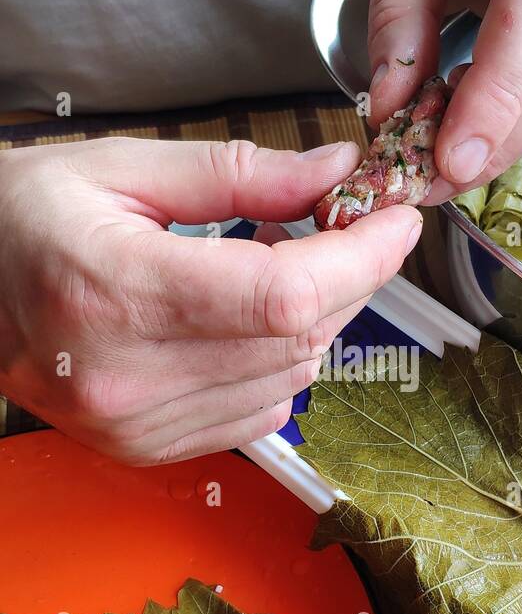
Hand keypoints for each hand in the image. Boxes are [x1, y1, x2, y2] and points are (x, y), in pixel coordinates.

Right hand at [0, 136, 420, 462]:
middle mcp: (126, 376)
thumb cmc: (26, 219)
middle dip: (345, 278)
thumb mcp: (122, 167)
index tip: (393, 221)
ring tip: (277, 268)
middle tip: (339, 228)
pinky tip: (244, 323)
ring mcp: (135, 423)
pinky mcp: (144, 446)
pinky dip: (277, 365)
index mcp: (116, 290)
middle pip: (299, 338)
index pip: (285, 295)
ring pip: (291, 380)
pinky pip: (259, 414)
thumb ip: (237, 173)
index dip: (361, 259)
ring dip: (312, 322)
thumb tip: (331, 174)